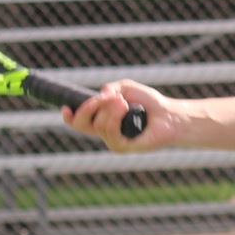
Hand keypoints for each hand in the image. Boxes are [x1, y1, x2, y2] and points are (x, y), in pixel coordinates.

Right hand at [65, 79, 179, 152]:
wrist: (169, 114)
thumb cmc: (149, 102)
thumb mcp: (126, 88)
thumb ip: (109, 89)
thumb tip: (99, 98)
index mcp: (101, 118)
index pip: (78, 122)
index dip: (69, 116)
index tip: (66, 108)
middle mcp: (104, 131)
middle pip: (81, 124)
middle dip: (88, 108)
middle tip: (105, 98)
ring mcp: (112, 140)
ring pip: (98, 125)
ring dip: (109, 109)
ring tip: (124, 102)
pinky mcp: (121, 147)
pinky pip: (110, 133)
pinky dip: (115, 118)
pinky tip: (126, 109)